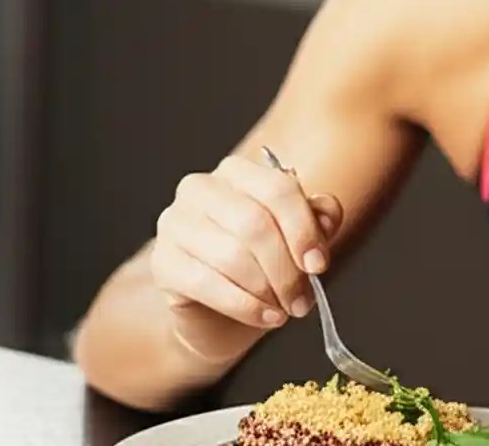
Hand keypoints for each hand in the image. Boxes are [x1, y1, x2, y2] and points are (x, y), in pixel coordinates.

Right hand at [150, 152, 342, 360]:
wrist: (218, 314)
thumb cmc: (261, 266)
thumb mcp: (296, 238)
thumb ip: (316, 218)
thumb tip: (327, 212)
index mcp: (236, 172)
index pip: (277, 189)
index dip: (304, 230)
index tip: (319, 265)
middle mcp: (199, 189)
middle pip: (255, 223)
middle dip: (286, 269)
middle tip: (303, 299)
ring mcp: (174, 224)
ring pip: (232, 255)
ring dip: (267, 290)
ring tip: (285, 309)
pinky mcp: (162, 263)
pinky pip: (208, 284)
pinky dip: (245, 306)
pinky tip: (265, 317)